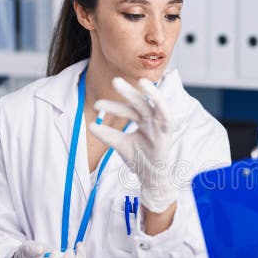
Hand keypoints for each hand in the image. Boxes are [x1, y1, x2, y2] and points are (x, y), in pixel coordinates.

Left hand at [89, 77, 175, 212]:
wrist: (150, 177)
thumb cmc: (139, 159)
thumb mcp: (120, 145)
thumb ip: (107, 135)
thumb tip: (90, 125)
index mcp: (142, 121)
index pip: (127, 109)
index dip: (113, 106)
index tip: (97, 104)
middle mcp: (152, 120)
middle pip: (140, 102)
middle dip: (128, 92)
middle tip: (114, 80)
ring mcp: (160, 125)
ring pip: (154, 105)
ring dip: (149, 92)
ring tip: (141, 80)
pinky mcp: (166, 132)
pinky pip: (166, 115)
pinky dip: (161, 103)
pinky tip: (153, 95)